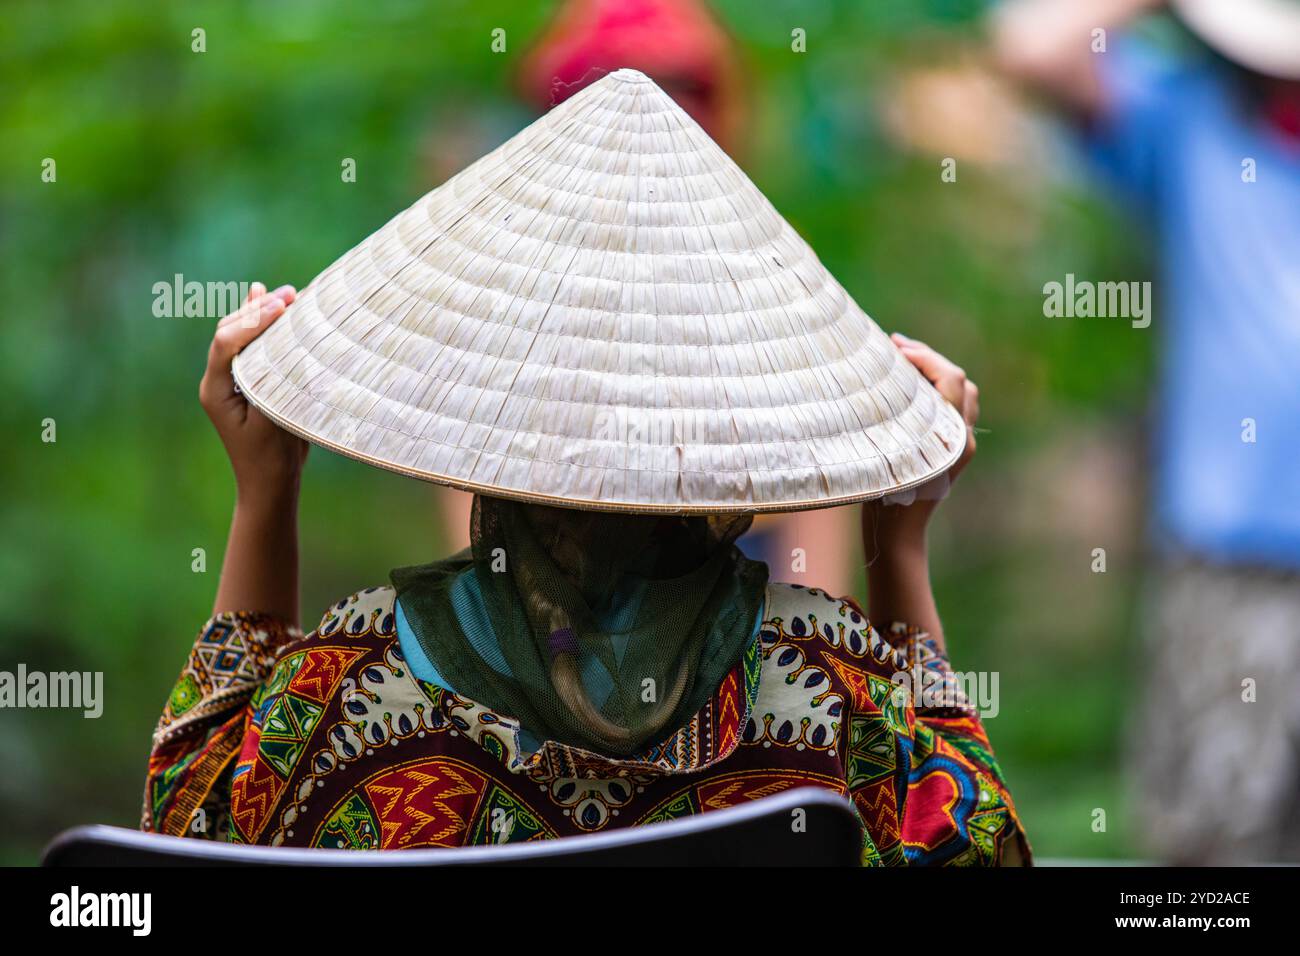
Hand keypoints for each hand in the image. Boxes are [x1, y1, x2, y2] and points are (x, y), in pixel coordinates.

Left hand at [198, 282, 307, 496]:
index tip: (282, 308)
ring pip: (240, 336)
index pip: (227, 343)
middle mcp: (219, 381)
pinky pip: (252, 348)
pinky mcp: (249, 384)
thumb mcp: (275, 421)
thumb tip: (289, 344)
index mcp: (216, 390)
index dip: (253, 321)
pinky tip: (269, 303)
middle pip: (230, 332)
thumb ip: (276, 382)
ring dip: (261, 314)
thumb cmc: (272, 459)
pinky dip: (263, 327)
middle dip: (258, 310)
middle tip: (289, 295)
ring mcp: (233, 382)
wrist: (269, 486)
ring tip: (287, 295)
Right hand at [865, 333, 979, 545]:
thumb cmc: (885, 498)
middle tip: (896, 346)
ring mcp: (959, 444)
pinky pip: (949, 409)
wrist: (898, 535)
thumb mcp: (884, 453)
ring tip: (902, 362)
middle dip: (928, 359)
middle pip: (958, 380)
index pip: (951, 378)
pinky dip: (932, 392)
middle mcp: (962, 437)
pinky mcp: (951, 451)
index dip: (925, 357)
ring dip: (933, 373)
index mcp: (952, 435)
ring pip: (959, 394)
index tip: (895, 348)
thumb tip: (882, 372)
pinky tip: (906, 390)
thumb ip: (892, 415)